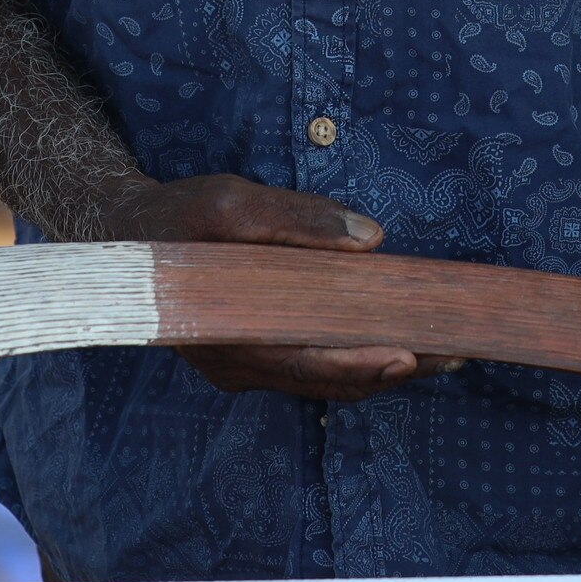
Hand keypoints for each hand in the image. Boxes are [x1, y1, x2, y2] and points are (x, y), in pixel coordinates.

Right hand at [94, 173, 455, 401]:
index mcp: (228, 339)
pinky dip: (359, 350)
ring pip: (329, 377)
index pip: (308, 364)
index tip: (414, 352)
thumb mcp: (228, 203)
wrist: (123, 238)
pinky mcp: (259, 351)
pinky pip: (317, 361)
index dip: (363, 363)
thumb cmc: (174, 219)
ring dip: (387, 362)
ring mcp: (249, 365)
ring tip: (446, 343)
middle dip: (396, 366)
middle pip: (331, 379)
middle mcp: (241, 366)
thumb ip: (296, 221)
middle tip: (458, 348)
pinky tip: (398, 330)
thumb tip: (370, 239)